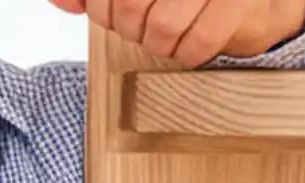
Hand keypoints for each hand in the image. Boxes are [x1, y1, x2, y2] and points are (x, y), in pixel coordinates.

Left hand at [48, 0, 304, 68]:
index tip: (109, 14)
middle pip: (132, 3)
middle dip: (128, 26)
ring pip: (163, 26)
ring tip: (163, 38)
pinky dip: (187, 54)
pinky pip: (200, 42)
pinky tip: (187, 47)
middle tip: (137, 28)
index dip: (102, 7)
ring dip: (157, 44)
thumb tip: (64, 2)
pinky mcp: (240, 1)